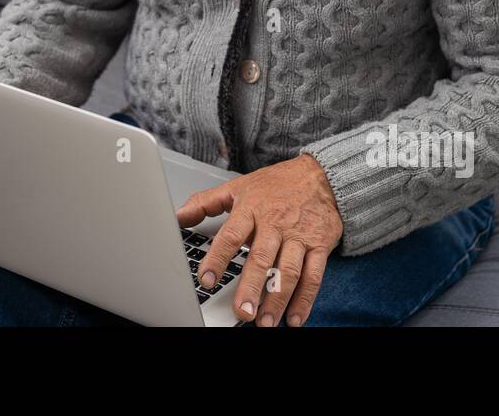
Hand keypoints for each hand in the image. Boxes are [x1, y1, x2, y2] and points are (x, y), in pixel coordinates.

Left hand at [175, 154, 341, 325]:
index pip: (231, 235)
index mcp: (252, 209)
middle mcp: (275, 223)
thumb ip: (205, 202)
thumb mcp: (237, 187)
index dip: (217, 258)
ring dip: (277, 300)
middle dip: (251, 287)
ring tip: (264, 322)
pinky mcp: (320, 246)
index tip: (206, 279)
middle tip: (242, 311)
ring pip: (288, 271)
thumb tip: (179, 215)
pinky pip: (313, 276)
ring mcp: (299, 236)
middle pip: (262, 258)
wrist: (319, 176)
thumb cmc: (276, 184)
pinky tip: (294, 318)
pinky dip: (305, 300)